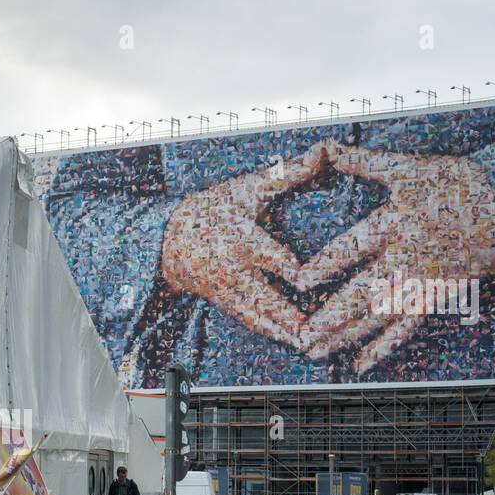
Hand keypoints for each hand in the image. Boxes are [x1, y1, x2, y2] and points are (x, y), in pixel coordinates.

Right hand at [160, 141, 331, 346]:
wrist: (171, 238)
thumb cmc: (215, 208)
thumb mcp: (247, 188)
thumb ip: (287, 173)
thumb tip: (323, 150)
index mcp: (240, 237)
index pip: (270, 256)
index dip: (291, 270)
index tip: (308, 280)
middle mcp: (233, 269)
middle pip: (264, 296)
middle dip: (288, 315)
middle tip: (313, 329)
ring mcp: (227, 290)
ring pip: (257, 315)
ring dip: (282, 331)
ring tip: (308, 345)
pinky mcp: (225, 302)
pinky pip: (249, 321)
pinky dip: (271, 332)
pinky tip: (292, 342)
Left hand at [292, 142, 494, 368]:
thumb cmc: (454, 182)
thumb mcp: (408, 167)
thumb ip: (362, 163)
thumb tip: (324, 146)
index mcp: (396, 222)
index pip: (356, 246)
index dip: (327, 264)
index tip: (299, 281)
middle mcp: (407, 257)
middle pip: (364, 292)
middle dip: (331, 316)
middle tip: (301, 336)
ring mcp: (422, 281)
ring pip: (379, 317)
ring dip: (346, 337)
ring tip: (314, 352)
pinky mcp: (434, 297)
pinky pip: (406, 329)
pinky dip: (382, 348)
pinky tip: (359, 366)